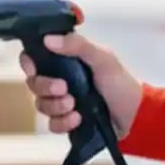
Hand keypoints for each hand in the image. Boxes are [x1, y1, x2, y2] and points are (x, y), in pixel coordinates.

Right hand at [20, 32, 142, 138]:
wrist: (135, 117)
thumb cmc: (121, 82)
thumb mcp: (103, 59)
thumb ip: (78, 46)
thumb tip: (48, 39)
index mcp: (66, 60)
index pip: (35, 57)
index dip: (29, 62)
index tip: (33, 67)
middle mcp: (60, 79)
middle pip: (34, 82)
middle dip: (45, 86)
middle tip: (64, 88)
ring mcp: (63, 101)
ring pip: (41, 105)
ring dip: (55, 106)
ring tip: (74, 106)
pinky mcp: (67, 122)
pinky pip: (52, 124)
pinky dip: (63, 122)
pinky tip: (78, 119)